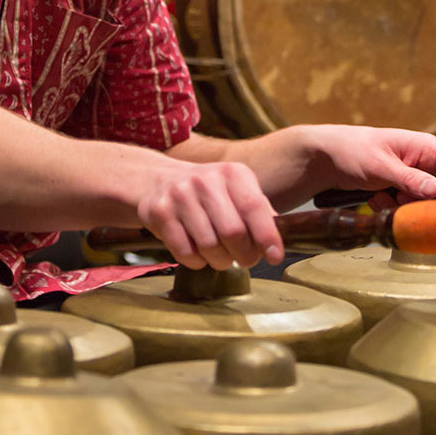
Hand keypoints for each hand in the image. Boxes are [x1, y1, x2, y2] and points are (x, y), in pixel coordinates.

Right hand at [136, 160, 284, 270]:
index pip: (254, 206)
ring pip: (209, 247)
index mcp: (232, 173)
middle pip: (233, 232)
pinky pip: (186, 253)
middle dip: (244, 255)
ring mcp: (180, 196)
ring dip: (220, 261)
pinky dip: (197, 261)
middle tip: (245, 259)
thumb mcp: (236, 190)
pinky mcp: (160, 214)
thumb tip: (279, 237)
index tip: (275, 257)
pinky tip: (198, 253)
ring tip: (220, 255)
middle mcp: (205, 181)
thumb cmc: (207, 192)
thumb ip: (258, 210)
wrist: (157, 181)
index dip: (267, 236)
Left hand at [302, 125, 435, 200]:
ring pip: (422, 203)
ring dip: (402, 206)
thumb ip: (409, 179)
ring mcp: (412, 176)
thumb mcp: (380, 165)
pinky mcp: (399, 188)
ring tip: (381, 196)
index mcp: (427, 147)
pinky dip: (390, 207)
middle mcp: (424, 161)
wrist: (324, 158)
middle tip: (399, 198)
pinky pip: (406, 206)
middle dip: (421, 202)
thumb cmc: (351, 150)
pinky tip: (374, 198)